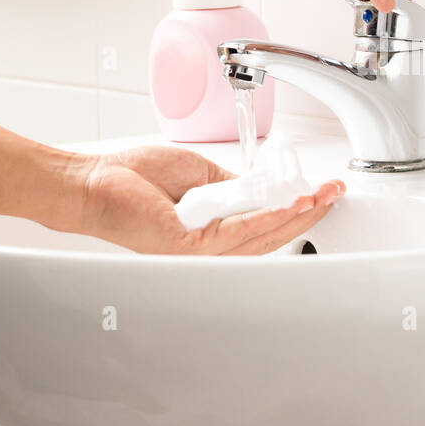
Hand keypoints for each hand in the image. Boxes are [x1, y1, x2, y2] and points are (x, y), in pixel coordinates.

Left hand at [65, 145, 343, 254]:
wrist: (91, 182)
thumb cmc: (130, 178)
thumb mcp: (197, 174)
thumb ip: (229, 185)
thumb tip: (259, 185)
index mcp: (209, 232)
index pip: (262, 228)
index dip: (295, 211)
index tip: (320, 193)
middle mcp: (206, 249)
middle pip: (269, 236)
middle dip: (306, 213)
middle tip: (333, 194)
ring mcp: (198, 251)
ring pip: (260, 237)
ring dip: (295, 215)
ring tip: (321, 197)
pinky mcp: (187, 246)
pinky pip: (238, 231)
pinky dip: (267, 217)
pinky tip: (290, 205)